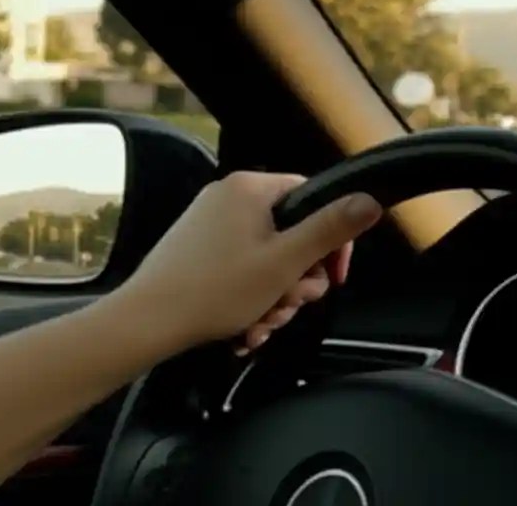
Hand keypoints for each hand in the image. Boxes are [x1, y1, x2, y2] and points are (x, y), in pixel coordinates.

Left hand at [109, 172, 381, 353]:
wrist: (145, 324)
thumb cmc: (216, 290)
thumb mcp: (286, 261)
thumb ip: (331, 229)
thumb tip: (371, 200)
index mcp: (251, 188)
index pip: (314, 198)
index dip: (332, 241)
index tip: (334, 277)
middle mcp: (228, 198)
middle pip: (292, 233)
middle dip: (298, 278)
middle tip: (291, 304)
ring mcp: (209, 225)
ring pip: (268, 258)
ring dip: (276, 296)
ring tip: (263, 323)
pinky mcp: (196, 251)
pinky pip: (241, 269)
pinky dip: (251, 298)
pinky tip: (246, 328)